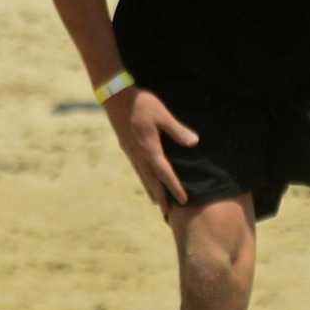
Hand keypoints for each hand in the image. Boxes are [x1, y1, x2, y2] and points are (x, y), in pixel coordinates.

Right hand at [103, 87, 198, 214]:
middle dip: (160, 197)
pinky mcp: (125, 145)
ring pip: (141, 175)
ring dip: (149, 189)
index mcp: (149, 149)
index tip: (184, 201)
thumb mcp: (162, 114)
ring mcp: (130, 151)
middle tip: (167, 213)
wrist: (114, 95)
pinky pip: (136, 167)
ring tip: (155, 201)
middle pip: (151, 181)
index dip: (175, 188)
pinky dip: (142, 177)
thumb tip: (194, 143)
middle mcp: (139, 154)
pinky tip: (143, 176)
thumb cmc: (141, 103)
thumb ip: (177, 130)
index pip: (165, 174)